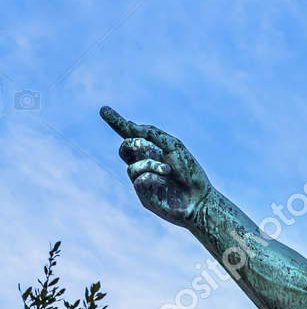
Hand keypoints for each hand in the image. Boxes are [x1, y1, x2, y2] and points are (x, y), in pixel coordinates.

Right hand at [101, 106, 210, 226]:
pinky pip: (137, 180)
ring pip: (131, 166)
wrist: (200, 199)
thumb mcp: (173, 147)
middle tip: (142, 142)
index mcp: (152, 151)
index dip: (117, 123)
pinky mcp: (144, 196)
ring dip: (149, 163)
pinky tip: (164, 180)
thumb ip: (153, 135)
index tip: (104, 110)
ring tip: (168, 170)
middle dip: (132, 143)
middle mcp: (145, 164)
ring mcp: (143, 181)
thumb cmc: (191, 173)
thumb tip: (130, 125)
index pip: (130, 135)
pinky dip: (151, 176)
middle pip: (124, 149)